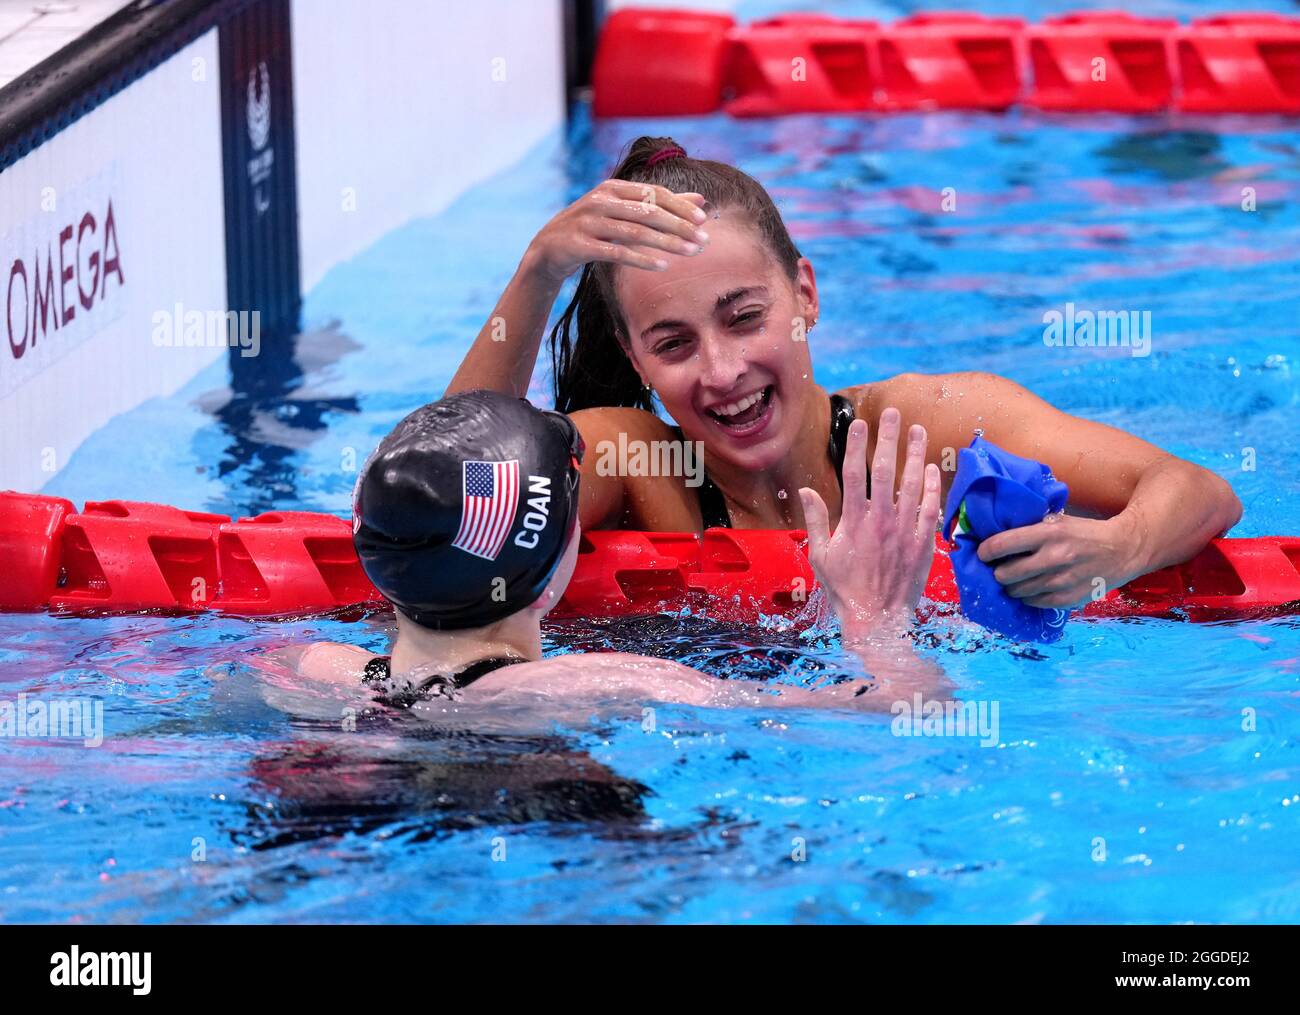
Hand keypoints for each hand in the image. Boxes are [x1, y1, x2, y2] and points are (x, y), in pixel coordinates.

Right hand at [526, 180, 710, 285]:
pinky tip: (662, 266)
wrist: (550, 249)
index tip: (704, 220)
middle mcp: (601, 200)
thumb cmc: (593, 229)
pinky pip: (617, 253)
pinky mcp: (580, 244)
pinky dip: (641, 259)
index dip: (680, 205)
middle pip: (648, 212)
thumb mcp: (624, 212)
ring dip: (667, 243)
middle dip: (679, 226)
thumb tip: (700, 199)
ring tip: (690, 253)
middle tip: (704, 241)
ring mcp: (589, 222)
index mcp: (613, 188)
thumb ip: (659, 205)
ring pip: (635, 232)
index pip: (654, 193)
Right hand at [799, 407, 942, 640]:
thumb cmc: (844, 590)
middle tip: (894, 413)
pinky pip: (930, 508)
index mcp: (854, 521)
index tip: (860, 423)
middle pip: (885, 470)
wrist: (877, 620)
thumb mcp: (820, 556)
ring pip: (912, 484)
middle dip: (890, 438)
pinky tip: (931, 468)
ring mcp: (905, 531)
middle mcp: (881, 521)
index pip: (855, 473)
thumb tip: (806, 490)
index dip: (857, 445)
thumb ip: (816, 520)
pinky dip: (932, 486)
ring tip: (917, 430)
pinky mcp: (923, 543)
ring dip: (915, 454)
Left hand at [977, 511, 1143, 608]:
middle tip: (999, 569)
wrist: (1123, 550)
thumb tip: (995, 534)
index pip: (1002, 544)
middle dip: (997, 572)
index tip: (983, 554)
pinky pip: (1033, 603)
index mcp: (1049, 533)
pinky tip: (1032, 588)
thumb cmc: (1084, 533)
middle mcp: (1054, 557)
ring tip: (1015, 579)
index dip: (985, 551)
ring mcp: (1061, 581)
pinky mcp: (1068, 599)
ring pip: (1017, 591)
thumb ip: (1031, 528)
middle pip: (1005, 574)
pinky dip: (1027, 597)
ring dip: (1011, 586)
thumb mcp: (1058, 521)